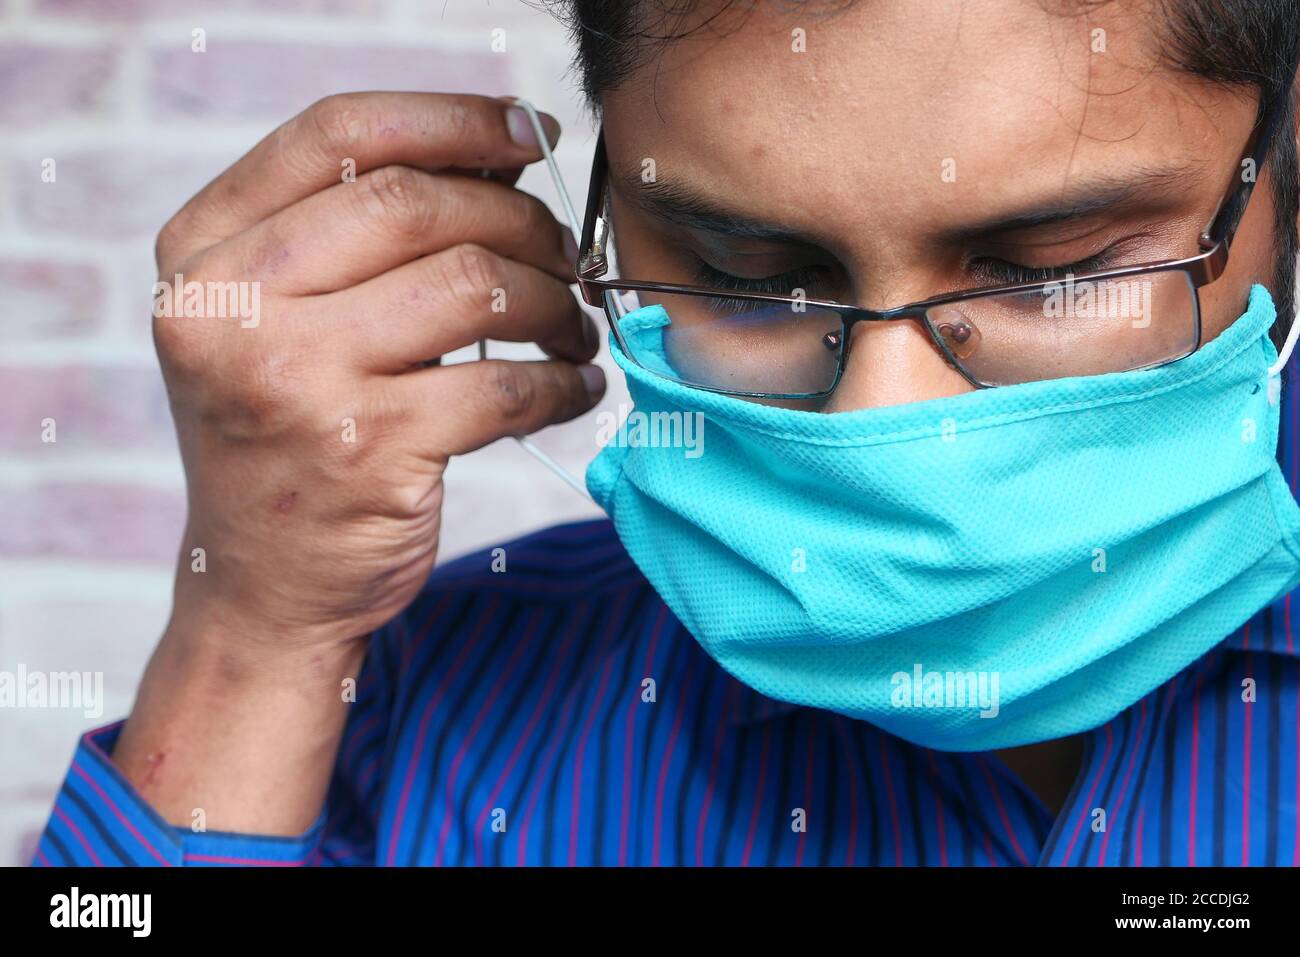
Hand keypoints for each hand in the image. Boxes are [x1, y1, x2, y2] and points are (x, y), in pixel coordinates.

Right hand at [152, 92, 603, 655]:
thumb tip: (494, 162)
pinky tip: (573, 388)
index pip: (338, 135)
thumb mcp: (273, 323)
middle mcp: (232, 306)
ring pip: (473, 285)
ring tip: (570, 327)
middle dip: (521, 222)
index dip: (451, 120)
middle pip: (418, 204)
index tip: (525, 136)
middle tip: (566, 258)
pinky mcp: (369, 451)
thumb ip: (347, 237)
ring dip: (552, 300)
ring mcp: (295, 379)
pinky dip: (561, 382)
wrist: (262, 587)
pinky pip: (505, 385)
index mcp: (204, 253)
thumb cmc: (286, 438)